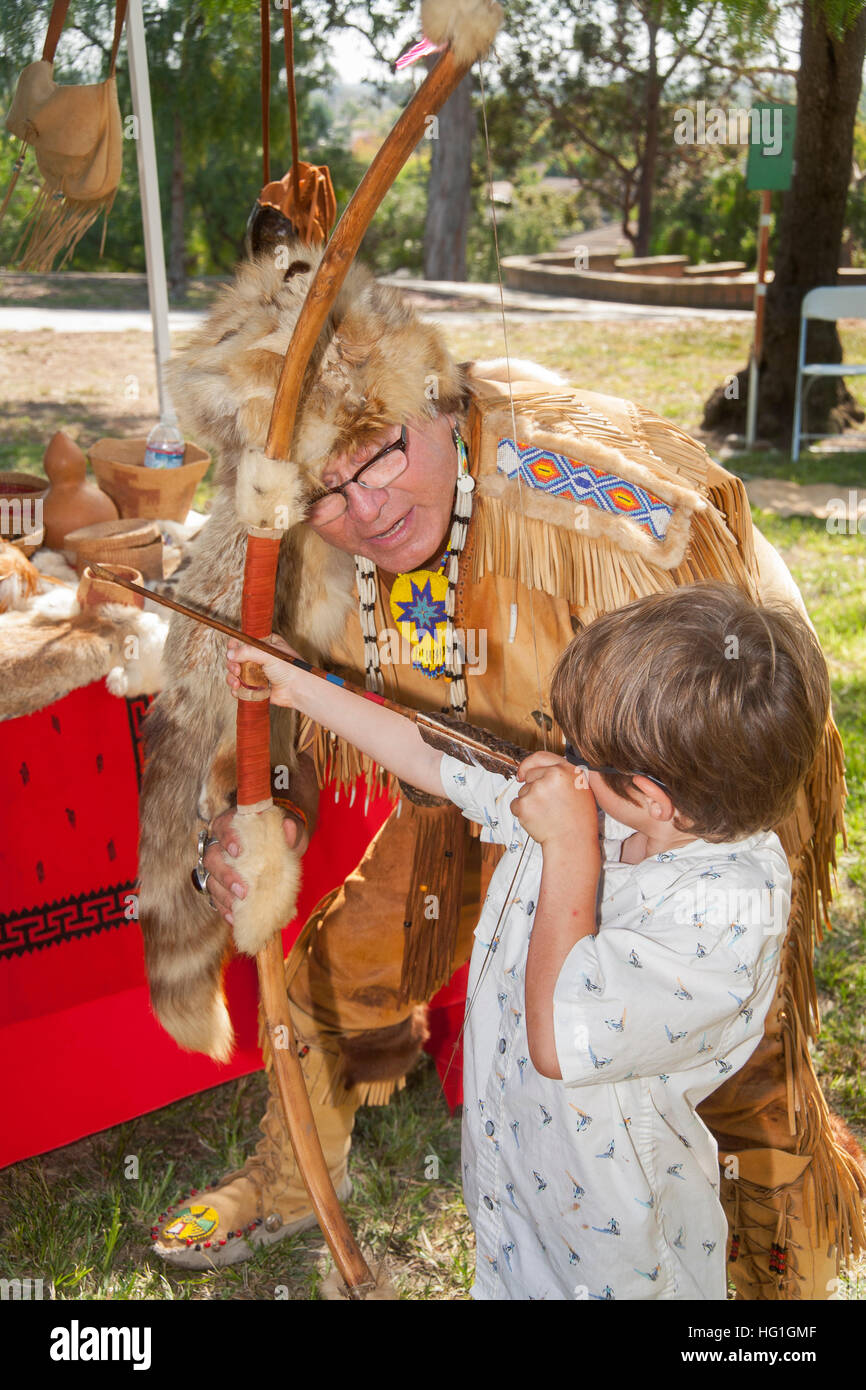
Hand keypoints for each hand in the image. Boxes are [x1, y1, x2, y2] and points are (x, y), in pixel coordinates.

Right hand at [203, 805, 309, 925]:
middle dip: (225, 876)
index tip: (237, 851)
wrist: (282, 848)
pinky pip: (216, 898)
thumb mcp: (289, 829)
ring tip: (239, 907)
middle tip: (243, 890)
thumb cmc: (281, 835)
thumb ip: (289, 829)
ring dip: (224, 896)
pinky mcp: (220, 886)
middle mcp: (219, 845)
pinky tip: (234, 918)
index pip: (223, 828)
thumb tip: (288, 827)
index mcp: (231, 825)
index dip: (227, 839)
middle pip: (212, 859)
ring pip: (211, 881)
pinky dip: (224, 908)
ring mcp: (218, 867)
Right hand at [226, 633, 300, 706]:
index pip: (243, 641)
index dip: (234, 646)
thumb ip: (247, 651)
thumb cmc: (290, 669)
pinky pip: (240, 686)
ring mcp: (257, 672)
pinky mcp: (256, 686)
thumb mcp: (268, 654)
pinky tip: (238, 690)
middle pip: (236, 657)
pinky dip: (236, 689)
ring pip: (236, 672)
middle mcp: (259, 657)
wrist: (298, 690)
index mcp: (264, 644)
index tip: (232, 652)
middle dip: (232, 664)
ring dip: (232, 677)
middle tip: (236, 670)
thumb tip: (229, 654)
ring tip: (237, 683)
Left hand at [511, 751, 600, 851]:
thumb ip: (563, 776)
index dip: (529, 764)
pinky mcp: (525, 804)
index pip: (541, 757)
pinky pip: (515, 805)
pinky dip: (522, 813)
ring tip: (546, 815)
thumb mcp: (580, 789)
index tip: (522, 772)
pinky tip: (537, 820)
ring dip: (529, 802)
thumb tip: (538, 771)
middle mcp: (552, 775)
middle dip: (533, 789)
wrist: (573, 843)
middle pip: (530, 776)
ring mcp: (537, 789)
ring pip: (523, 792)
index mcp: (568, 769)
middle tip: (547, 805)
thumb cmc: (579, 820)